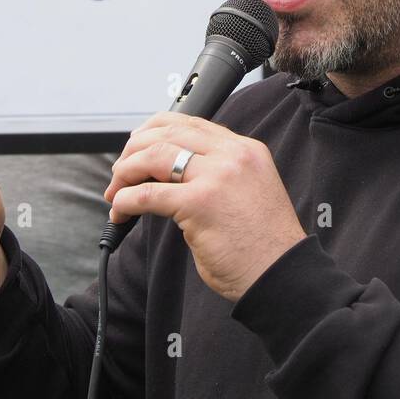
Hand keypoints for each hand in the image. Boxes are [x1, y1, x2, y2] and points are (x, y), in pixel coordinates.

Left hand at [105, 113, 306, 302]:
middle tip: (120, 173)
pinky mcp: (200, 203)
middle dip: (134, 150)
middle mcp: (234, 155)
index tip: (137, 146)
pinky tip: (121, 211)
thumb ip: (217, 175)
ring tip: (117, 192)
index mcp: (246, 150)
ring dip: (126, 172)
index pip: (192, 123)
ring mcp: (217, 176)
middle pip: (169, 133)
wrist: (282, 275)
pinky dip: (126, 200)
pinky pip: (148, 194)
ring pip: (155, 156)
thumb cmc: (263, 245)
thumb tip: (169, 175)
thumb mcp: (247, 192)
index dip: (155, 131)